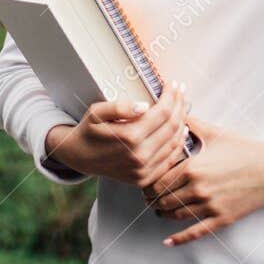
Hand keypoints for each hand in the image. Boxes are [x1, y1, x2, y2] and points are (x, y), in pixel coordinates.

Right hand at [44, 82, 192, 187]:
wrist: (80, 157)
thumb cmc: (89, 130)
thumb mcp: (96, 112)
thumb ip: (119, 107)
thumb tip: (144, 106)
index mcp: (129, 137)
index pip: (162, 113)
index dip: (170, 97)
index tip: (173, 84)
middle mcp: (140, 157)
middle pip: (172, 126)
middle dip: (180, 105)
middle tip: (182, 91)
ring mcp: (144, 171)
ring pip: (174, 142)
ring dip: (182, 121)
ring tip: (183, 105)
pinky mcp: (146, 179)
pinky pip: (170, 159)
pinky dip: (179, 142)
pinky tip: (182, 128)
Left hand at [142, 117, 263, 246]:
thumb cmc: (243, 148)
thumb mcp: (214, 133)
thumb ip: (190, 123)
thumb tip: (174, 111)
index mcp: (192, 167)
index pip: (158, 180)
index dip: (147, 183)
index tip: (144, 182)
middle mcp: (197, 189)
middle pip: (163, 199)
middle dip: (152, 199)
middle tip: (147, 197)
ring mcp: (209, 206)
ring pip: (175, 215)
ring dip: (162, 214)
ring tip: (158, 210)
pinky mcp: (221, 219)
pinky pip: (195, 232)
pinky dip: (178, 239)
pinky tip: (168, 242)